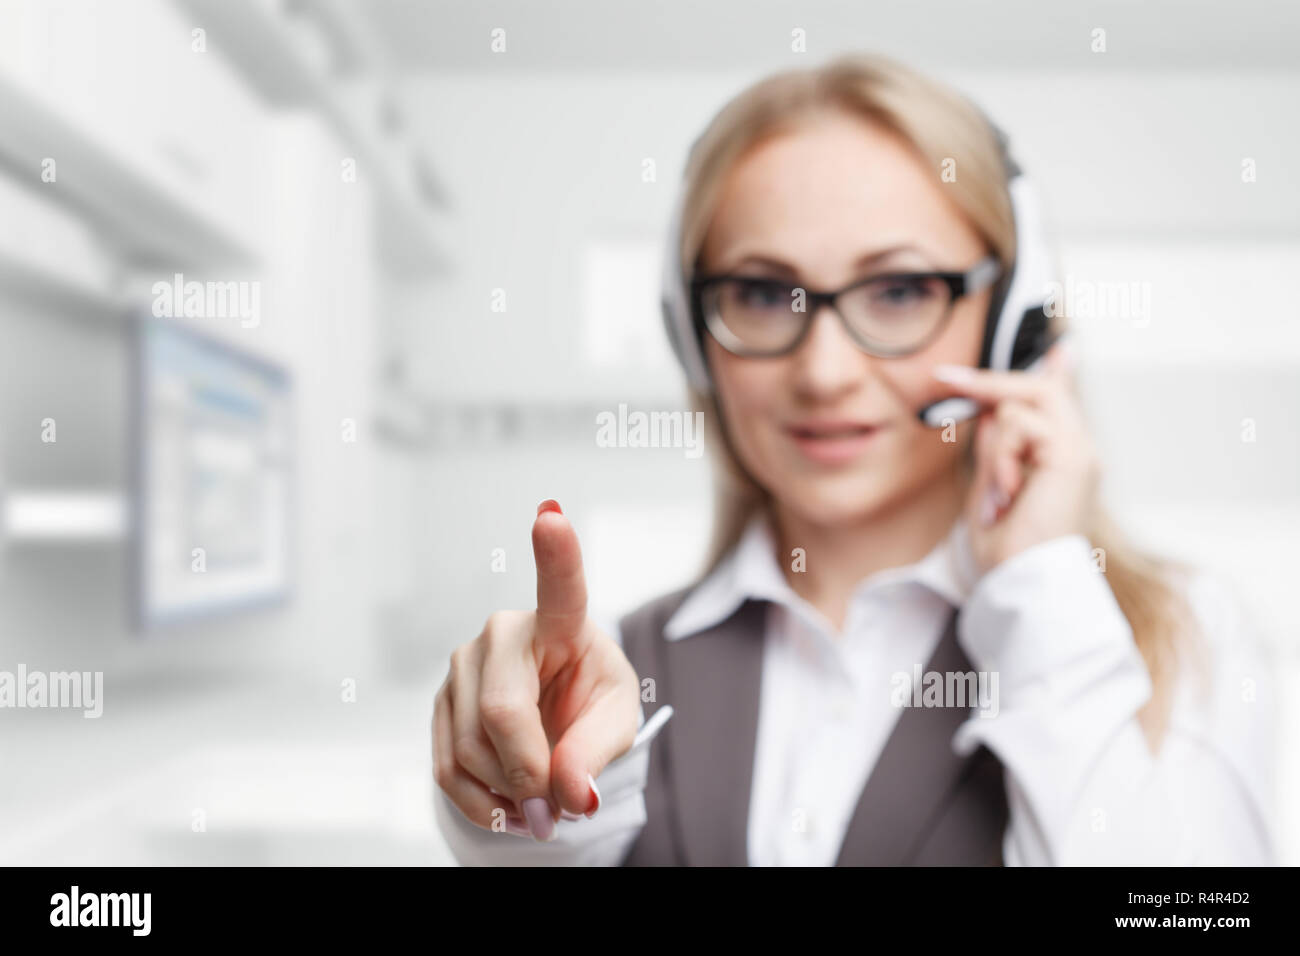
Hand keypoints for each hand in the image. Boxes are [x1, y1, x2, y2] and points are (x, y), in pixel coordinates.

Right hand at [432, 500, 639, 840]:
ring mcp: (461, 666)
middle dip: (530, 769)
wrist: (553, 726)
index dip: (557, 552)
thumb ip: (596, 756)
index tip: (552, 517)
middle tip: (557, 807)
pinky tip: (507, 805)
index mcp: (561, 622)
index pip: (560, 586)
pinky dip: (483, 804)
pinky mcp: (439, 704)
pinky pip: (449, 769)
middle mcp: (502, 633)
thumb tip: (568, 794)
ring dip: (511, 793)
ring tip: (540, 801)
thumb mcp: (616, 723)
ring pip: (472, 747)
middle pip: (500, 710)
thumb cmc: (590, 704)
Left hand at [932, 342, 1100, 575]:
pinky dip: (1003, 458)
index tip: (1062, 350)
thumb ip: (995, 451)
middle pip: (1038, 390)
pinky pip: (1020, 426)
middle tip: (945, 378)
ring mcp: (1079, 451)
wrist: (1025, 583)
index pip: (1060, 402)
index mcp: (1062, 459)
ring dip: (994, 446)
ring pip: (1022, 404)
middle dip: (989, 383)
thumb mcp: (991, 489)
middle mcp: (1078, 450)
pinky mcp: (1073, 457)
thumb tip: (986, 415)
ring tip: (1000, 493)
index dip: (1056, 373)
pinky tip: (1009, 494)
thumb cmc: (1007, 551)